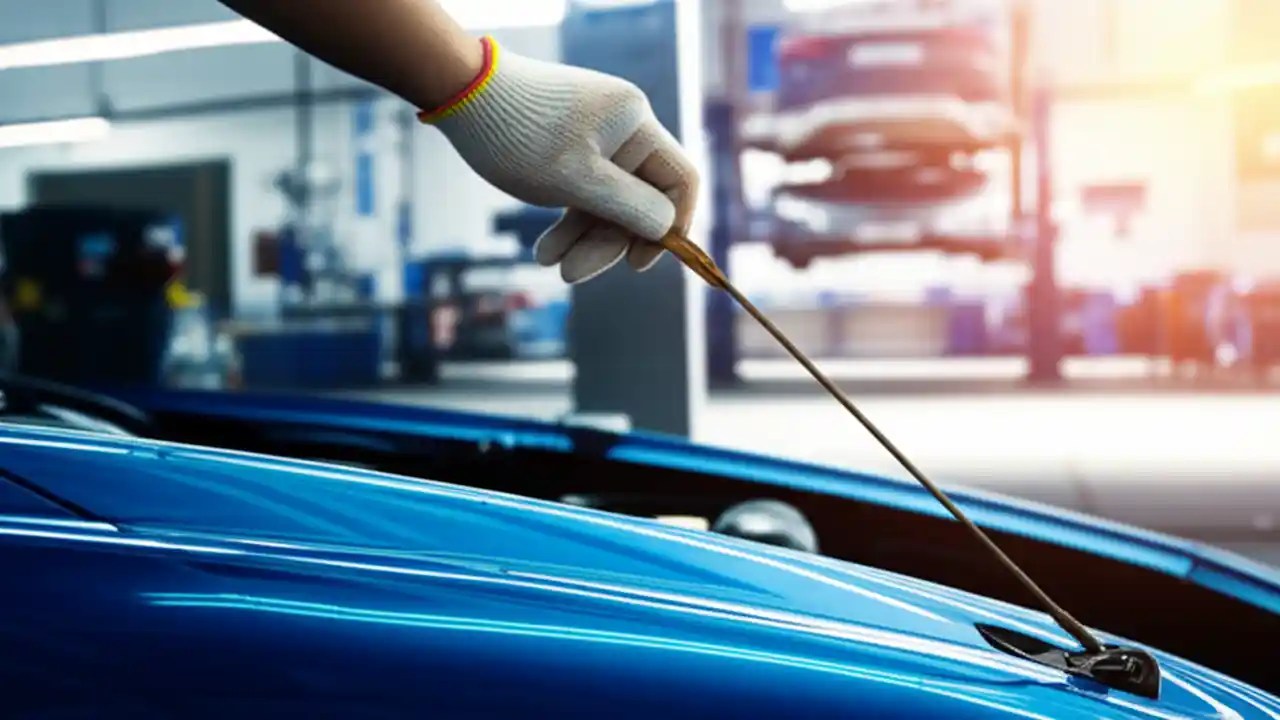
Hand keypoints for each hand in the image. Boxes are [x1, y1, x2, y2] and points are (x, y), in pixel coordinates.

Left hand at [422, 37, 698, 282]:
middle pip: (638, 198)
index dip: (670, 226)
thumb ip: (629, 208)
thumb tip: (668, 229)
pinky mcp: (570, 146)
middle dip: (607, 240)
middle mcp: (624, 127)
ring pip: (607, 200)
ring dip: (581, 237)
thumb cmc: (521, 136)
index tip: (638, 262)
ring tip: (549, 265)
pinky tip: (544, 252)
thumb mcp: (577, 181)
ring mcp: (596, 137)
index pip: (679, 181)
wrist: (460, 92)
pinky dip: (566, 221)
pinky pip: (583, 191)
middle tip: (571, 274)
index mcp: (637, 124)